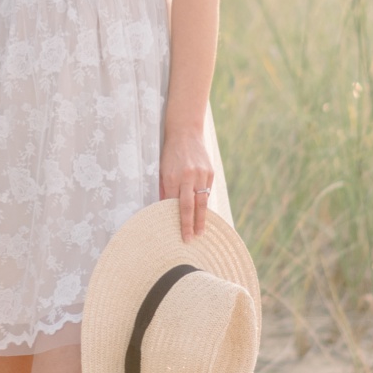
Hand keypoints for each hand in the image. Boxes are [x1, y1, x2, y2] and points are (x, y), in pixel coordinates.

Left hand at [159, 125, 212, 242]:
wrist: (186, 132)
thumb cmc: (170, 153)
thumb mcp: (162, 169)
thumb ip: (164, 188)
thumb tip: (163, 208)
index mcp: (173, 177)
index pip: (173, 203)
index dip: (175, 219)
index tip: (175, 232)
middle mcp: (188, 177)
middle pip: (189, 206)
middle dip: (189, 225)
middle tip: (189, 239)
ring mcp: (201, 175)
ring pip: (202, 202)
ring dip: (201, 219)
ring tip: (200, 232)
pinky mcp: (210, 172)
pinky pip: (207, 192)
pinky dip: (205, 203)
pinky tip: (204, 215)